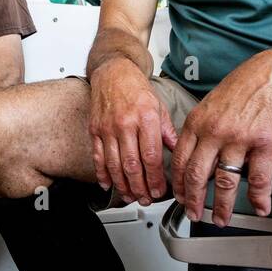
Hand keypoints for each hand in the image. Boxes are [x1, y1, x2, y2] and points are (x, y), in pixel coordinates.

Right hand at [87, 59, 177, 205]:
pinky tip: (108, 184)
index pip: (151, 156)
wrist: (113, 71)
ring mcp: (108, 128)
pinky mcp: (95, 129)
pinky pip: (97, 156)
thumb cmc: (135, 88)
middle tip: (145, 199)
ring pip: (114, 164)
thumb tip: (176, 151)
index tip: (159, 190)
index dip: (155, 178)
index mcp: (145, 118)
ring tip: (130, 196)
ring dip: (122, 185)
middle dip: (139, 187)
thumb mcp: (159, 106)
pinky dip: (102, 173)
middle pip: (132, 164)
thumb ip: (167, 131)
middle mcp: (125, 124)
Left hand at [170, 51, 271, 225]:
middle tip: (194, 215)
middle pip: (196, 175)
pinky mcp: (265, 145)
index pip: (180, 160)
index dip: (178, 184)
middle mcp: (214, 132)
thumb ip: (200, 130)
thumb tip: (194, 156)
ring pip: (224, 181)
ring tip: (221, 218)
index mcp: (197, 123)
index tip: (179, 198)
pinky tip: (260, 207)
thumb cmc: (246, 88)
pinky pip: (259, 179)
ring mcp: (239, 139)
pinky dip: (259, 198)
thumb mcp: (211, 105)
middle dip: (193, 201)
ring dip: (222, 205)